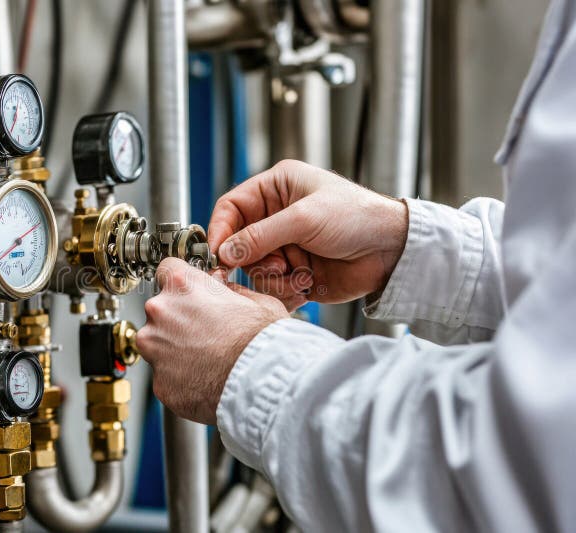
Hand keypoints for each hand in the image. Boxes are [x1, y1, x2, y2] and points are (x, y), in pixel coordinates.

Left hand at [137, 258, 287, 424]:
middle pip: (160, 310)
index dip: (181, 283)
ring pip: (157, 344)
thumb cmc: (262, 341)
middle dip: (178, 319)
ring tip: (207, 358)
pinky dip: (180, 377)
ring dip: (175, 349)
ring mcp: (155, 348)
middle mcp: (161, 312)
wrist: (261, 382)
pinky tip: (204, 378)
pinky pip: (165, 375)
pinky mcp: (159, 381)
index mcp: (182, 285)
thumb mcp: (257, 300)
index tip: (188, 292)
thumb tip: (223, 288)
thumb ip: (230, 290)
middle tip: (207, 332)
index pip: (167, 270)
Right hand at [209, 160, 408, 308]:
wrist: (392, 251)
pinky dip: (284, 291)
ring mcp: (285, 247)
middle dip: (249, 260)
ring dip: (272, 278)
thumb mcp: (304, 218)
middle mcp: (276, 217)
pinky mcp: (294, 272)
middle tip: (267, 268)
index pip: (231, 208)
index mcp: (276, 190)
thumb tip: (224, 252)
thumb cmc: (357, 216)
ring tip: (298, 274)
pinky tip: (306, 285)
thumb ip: (260, 235)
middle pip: (238, 244)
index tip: (216, 254)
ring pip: (253, 269)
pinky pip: (272, 287)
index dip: (219, 230)